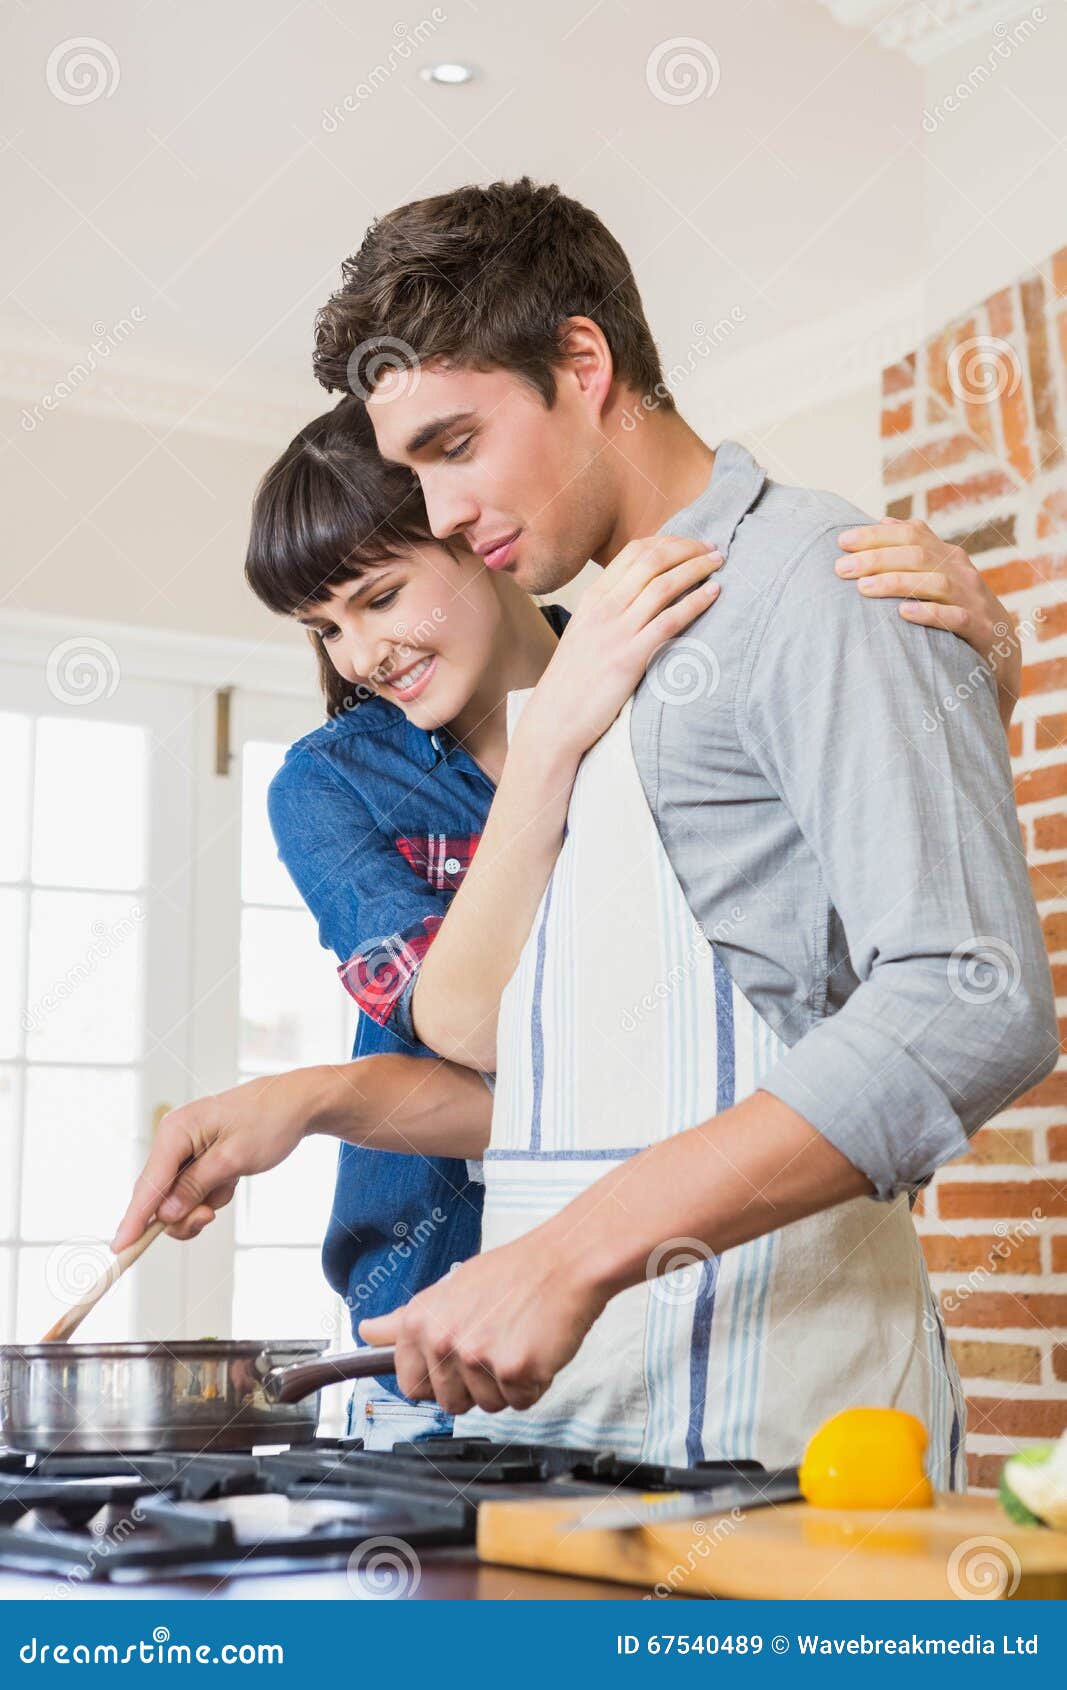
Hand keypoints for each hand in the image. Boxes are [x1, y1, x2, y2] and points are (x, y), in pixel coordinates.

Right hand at [111, 1067, 337, 1251]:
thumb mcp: (233, 1159)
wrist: (295, 1105)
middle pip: (158, 1197)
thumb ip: (195, 1186)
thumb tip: (164, 1215)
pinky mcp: (195, 1159)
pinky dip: (212, 1195)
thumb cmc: (268, 1122)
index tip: (120, 1249)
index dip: (134, 1219)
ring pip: (176, 1200)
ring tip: (230, 1183)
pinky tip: (232, 1178)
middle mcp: (173, 1139)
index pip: (148, 1184)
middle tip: (210, 1216)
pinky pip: (193, 1192)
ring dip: (203, 1203)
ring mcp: (183, 1150)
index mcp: (175, 1131)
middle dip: (183, 1213)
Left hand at [359, 1220, 607, 1413]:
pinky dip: (534, 1383)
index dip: (437, 1379)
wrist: (565, 1261)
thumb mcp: (448, 1288)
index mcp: (420, 1321)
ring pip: (488, 1405)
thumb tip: (366, 1331)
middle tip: (497, 1342)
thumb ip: (405, 1320)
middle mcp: (443, 1340)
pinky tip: (537, 1347)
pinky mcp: (515, 1371)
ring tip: (518, 1339)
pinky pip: (521, 1402)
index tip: (456, 1361)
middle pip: (449, 1402)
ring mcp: (478, 1357)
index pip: (410, 1385)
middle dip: (475, 1384)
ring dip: (506, 1384)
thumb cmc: (513, 1273)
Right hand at [525, 534, 722, 756]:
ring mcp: (616, 632)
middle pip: (652, 560)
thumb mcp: (584, 633)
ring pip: (664, 585)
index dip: (667, 541)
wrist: (554, 719)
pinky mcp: (630, 658)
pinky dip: (696, 601)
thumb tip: (641, 596)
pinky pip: (670, 620)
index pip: (633, 552)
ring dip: (697, 568)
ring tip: (718, 562)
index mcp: (592, 598)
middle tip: (712, 549)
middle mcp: (604, 608)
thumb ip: (608, 610)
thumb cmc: (573, 681)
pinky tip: (714, 593)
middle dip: (688, 548)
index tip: (689, 544)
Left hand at [836, 516, 1019, 727]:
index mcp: (947, 555)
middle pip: (917, 555)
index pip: (911, 534)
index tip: (842, 542)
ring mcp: (972, 599)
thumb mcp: (939, 573)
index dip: (876, 535)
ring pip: (935, 582)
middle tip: (841, 568)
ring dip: (897, 583)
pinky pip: (955, 617)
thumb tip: (884, 520)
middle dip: (876, 558)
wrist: (1001, 646)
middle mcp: (960, 571)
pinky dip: (930, 613)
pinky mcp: (980, 628)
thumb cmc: (957, 607)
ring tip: (863, 588)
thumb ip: (915, 547)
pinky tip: (903, 613)